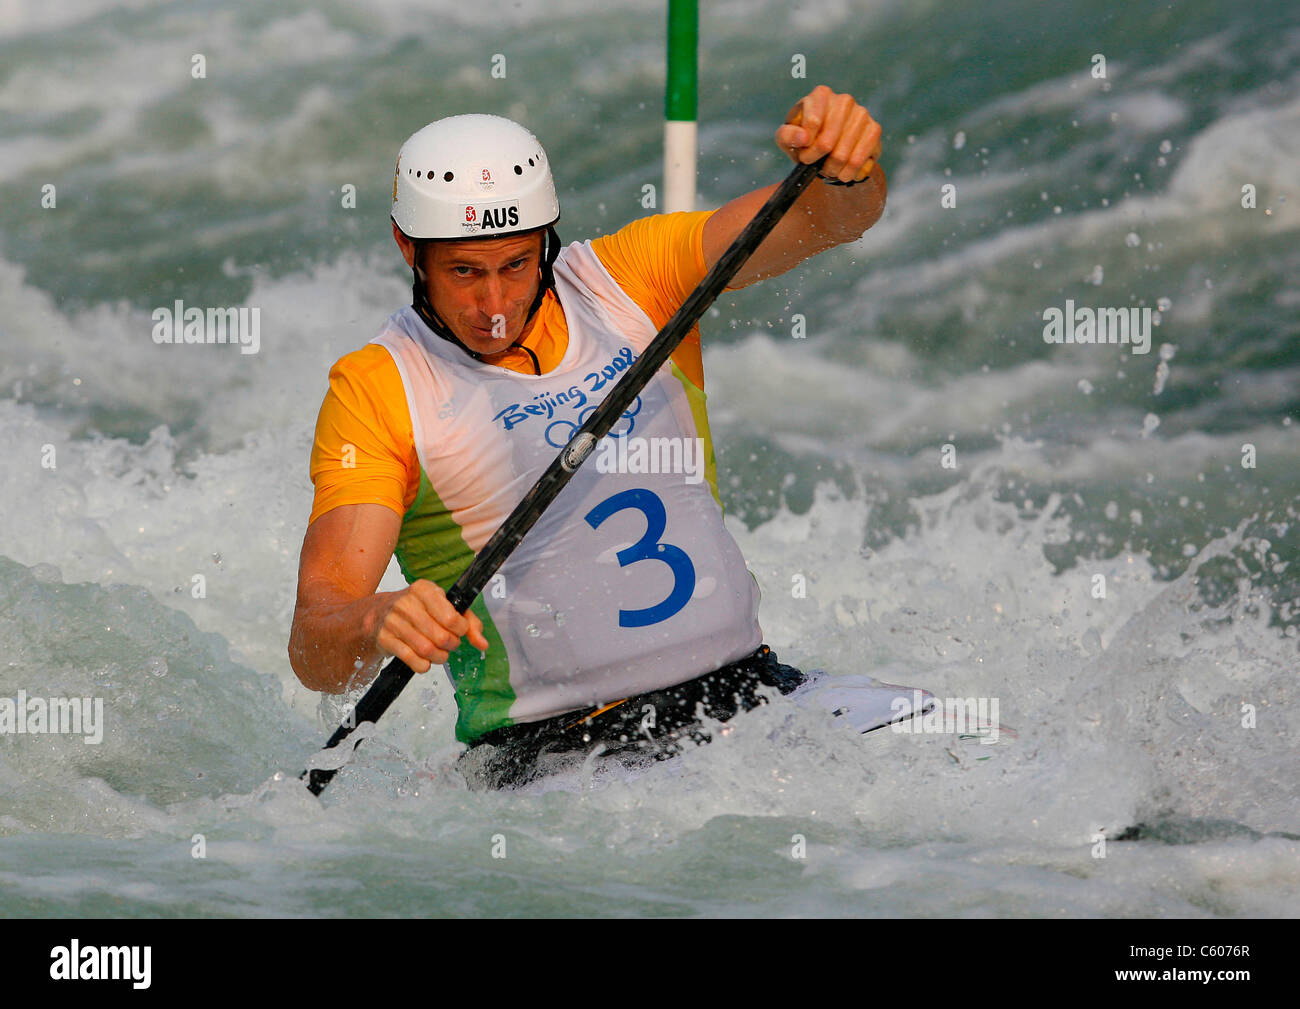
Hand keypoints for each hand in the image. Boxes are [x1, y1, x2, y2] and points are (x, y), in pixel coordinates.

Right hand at [372, 580, 488, 672]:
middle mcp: (407, 603)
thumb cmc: (418, 609)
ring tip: (440, 653)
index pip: (451, 618)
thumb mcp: (443, 606)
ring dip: (440, 657)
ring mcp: (393, 621)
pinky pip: (412, 660)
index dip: (461, 630)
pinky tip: (425, 660)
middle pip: (441, 637)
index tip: (459, 630)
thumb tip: (483, 644)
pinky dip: (424, 665)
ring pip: (427, 650)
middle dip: (451, 645)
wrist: (378, 613)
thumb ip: (468, 621)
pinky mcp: (384, 639)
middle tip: (450, 644)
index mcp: (424, 590)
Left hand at [775, 84, 882, 183]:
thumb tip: (804, 138)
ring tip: (829, 169)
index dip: (807, 149)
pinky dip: (849, 173)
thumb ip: (787, 136)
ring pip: (843, 156)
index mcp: (821, 95)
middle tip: (817, 166)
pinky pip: (860, 161)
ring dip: (833, 170)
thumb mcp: (787, 139)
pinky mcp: (875, 129)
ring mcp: (862, 114)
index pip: (813, 124)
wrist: (830, 149)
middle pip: (827, 143)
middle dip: (819, 162)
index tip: (804, 157)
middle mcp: (844, 100)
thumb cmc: (805, 140)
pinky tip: (844, 171)